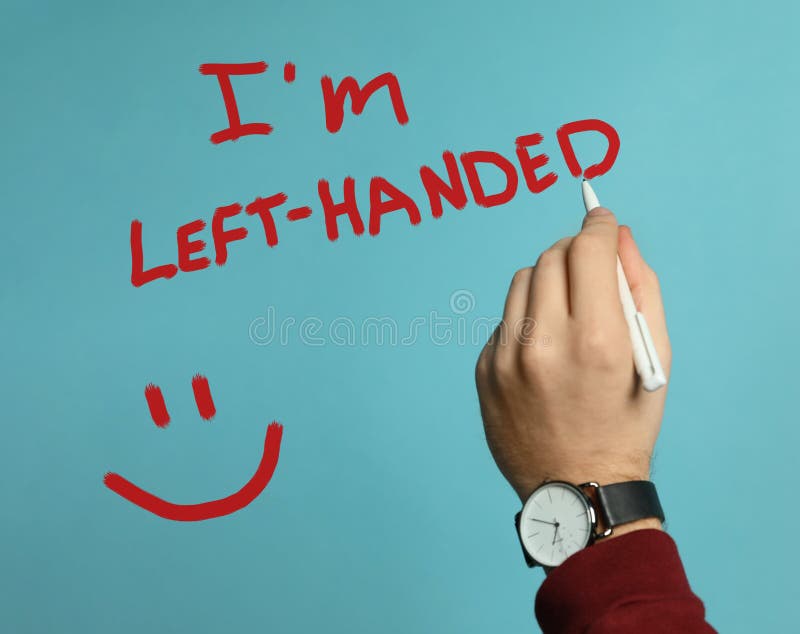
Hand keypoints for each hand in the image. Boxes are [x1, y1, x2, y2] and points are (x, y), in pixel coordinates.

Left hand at [475, 208, 670, 502]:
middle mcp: (544, 345)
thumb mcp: (652, 359)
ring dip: (548, 281)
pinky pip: (505, 319)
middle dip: (574, 251)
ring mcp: (506, 359)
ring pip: (523, 281)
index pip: (587, 250)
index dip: (597, 226)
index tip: (600, 218)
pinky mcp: (484, 371)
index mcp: (596, 341)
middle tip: (588, 263)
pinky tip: (544, 348)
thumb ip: (640, 288)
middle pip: (552, 257)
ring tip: (567, 310)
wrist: (578, 488)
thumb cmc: (625, 423)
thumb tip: (617, 235)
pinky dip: (527, 318)